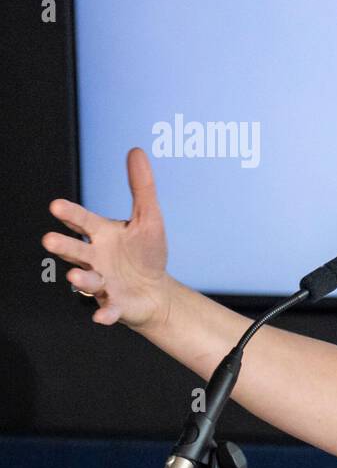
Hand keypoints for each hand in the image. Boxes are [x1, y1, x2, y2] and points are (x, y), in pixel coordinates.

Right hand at [42, 147, 172, 330]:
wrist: (156, 291)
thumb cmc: (146, 253)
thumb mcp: (149, 218)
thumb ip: (141, 187)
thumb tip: (137, 151)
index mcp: (101, 235)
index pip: (82, 221)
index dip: (70, 215)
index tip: (56, 206)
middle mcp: (95, 258)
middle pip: (75, 251)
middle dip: (63, 246)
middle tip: (49, 240)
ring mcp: (102, 283)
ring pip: (87, 280)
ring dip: (82, 279)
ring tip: (77, 276)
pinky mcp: (113, 305)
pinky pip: (107, 310)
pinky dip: (104, 314)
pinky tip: (103, 316)